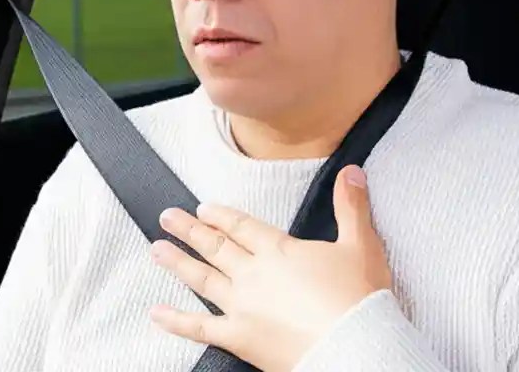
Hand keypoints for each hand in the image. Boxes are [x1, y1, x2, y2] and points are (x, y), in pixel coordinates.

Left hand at [148, 164, 391, 371]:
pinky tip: (156, 313)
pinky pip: (200, 327)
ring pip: (202, 278)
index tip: (203, 208)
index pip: (242, 226)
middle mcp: (254, 273)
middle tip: (166, 217)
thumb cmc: (360, 299)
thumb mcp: (361, 245)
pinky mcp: (239, 337)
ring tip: (157, 249)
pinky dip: (175, 320)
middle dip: (190, 230)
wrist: (355, 347)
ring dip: (178, 262)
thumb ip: (352, 206)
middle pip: (216, 246)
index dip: (221, 216)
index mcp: (279, 249)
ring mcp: (242, 305)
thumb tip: (352, 170)